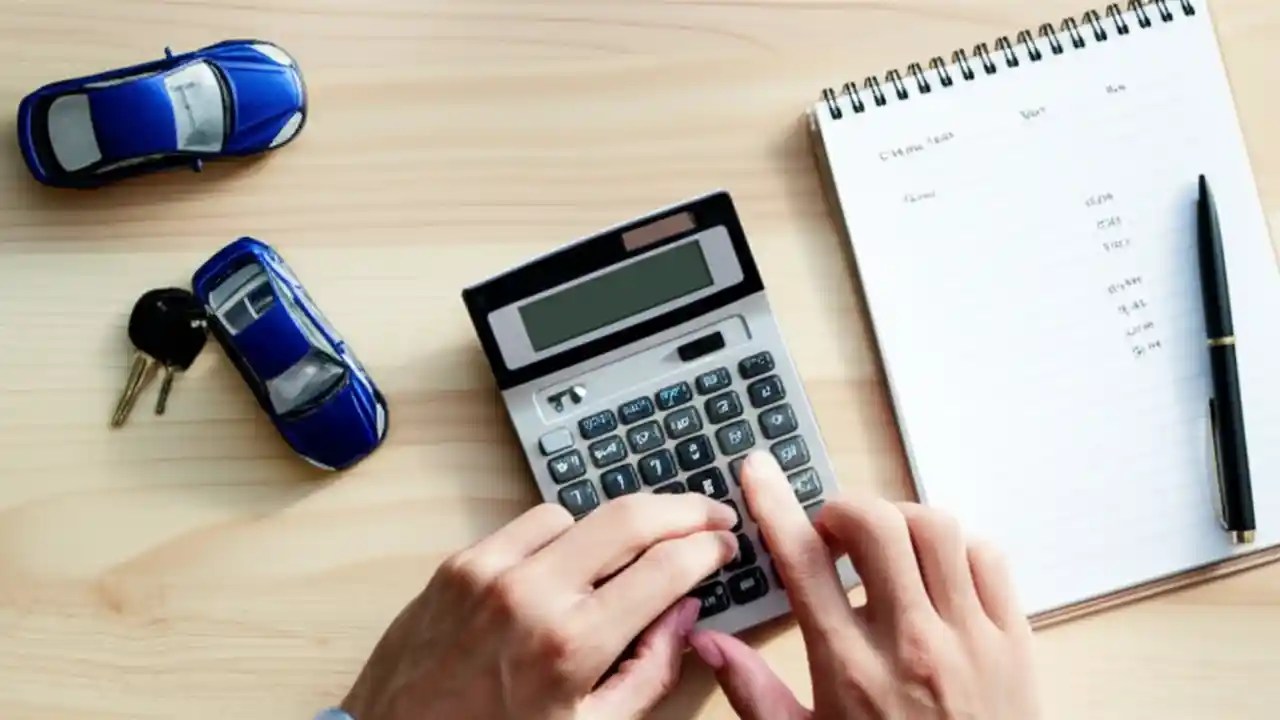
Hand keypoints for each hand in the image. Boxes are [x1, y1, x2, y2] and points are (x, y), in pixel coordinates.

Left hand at [341, 494, 739, 719]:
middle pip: (629, 518)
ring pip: (578, 515)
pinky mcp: (459, 562)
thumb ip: (651, 670)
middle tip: (709, 514)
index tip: (724, 544)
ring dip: (612, 529)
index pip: (664, 569)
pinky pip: (528, 523)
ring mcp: (490, 570)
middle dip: (682, 509)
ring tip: (625, 557)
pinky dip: (559, 536)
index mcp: (573, 645)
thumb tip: (685, 610)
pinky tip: (564, 564)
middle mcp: (532, 595)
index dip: (707, 548)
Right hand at [688, 452, 1039, 718]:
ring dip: (901, 521)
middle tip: (832, 532)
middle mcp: (911, 646)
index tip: (759, 471)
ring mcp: (971, 639)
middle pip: (876, 525)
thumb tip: (708, 640)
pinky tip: (936, 573)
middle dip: (844, 510)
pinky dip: (957, 548)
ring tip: (885, 549)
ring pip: (936, 528)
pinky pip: (988, 557)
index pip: (804, 563)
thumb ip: (755, 692)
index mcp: (849, 671)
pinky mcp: (1015, 641)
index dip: (774, 505)